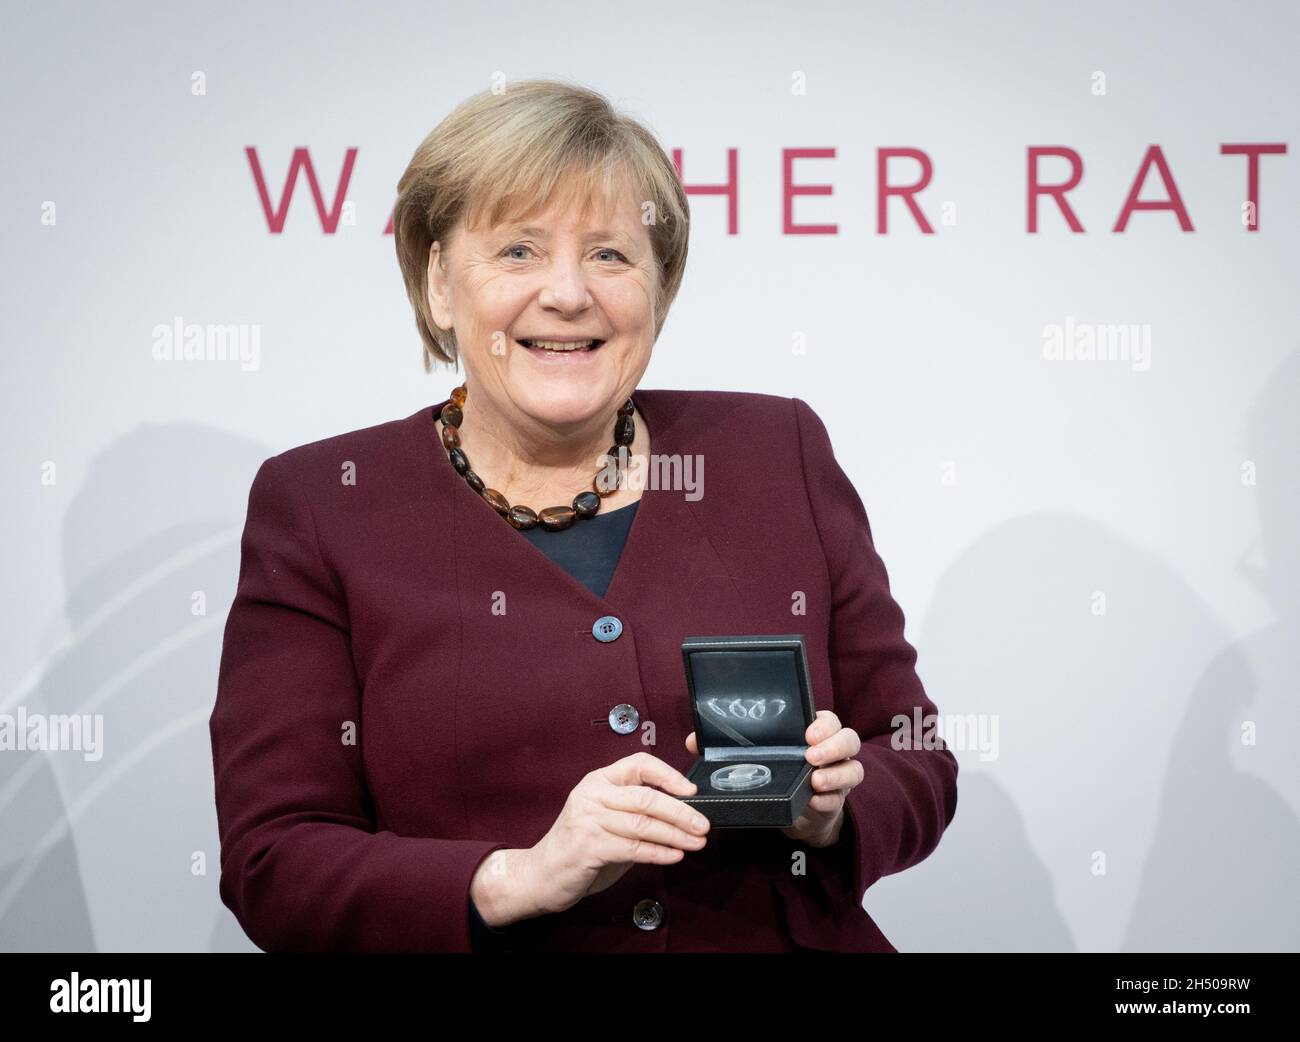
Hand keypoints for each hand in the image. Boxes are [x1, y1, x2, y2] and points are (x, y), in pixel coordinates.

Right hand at [473, 752, 709, 925]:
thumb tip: (681, 813)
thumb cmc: (579, 847)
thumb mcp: (606, 819)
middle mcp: (592, 795)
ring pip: (643, 824)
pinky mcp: (588, 846)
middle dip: (681, 812)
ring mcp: (588, 819)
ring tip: (696, 842)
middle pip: (647, 797)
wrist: (540, 874)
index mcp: (599, 781)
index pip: (639, 763)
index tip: (691, 790)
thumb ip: (635, 812)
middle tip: (703, 824)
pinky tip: (674, 856)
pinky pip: (633, 848)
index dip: (668, 775)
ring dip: (676, 835)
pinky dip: (658, 852)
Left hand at [684, 710, 862, 848]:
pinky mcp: (838, 799)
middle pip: (848, 737)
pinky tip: (814, 800)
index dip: (821, 723)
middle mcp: (831, 750)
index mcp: (810, 732)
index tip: (806, 732)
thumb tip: (693, 741)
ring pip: (854, 767)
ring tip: (815, 781)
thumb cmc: (775, 774)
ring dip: (836, 774)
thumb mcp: (754, 760)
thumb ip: (727, 748)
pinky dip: (831, 798)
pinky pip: (843, 796)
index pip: (825, 719)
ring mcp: (838, 774)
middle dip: (833, 745)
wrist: (795, 813)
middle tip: (811, 755)